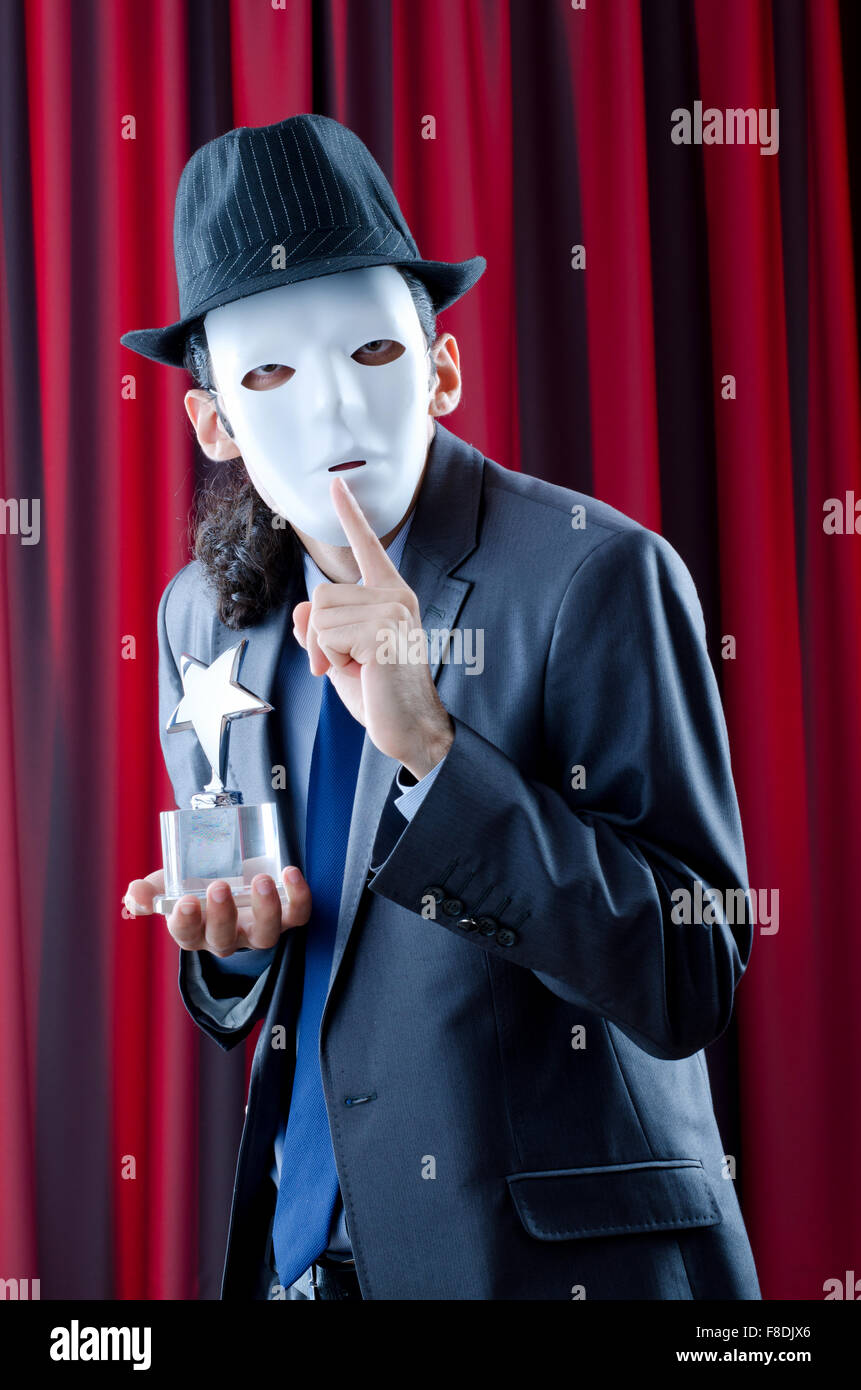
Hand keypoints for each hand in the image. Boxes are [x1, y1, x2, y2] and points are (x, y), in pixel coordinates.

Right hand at [123, 866, 311, 955]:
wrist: (232, 872)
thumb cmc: (196, 883)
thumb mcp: (169, 883)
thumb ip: (150, 890)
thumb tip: (135, 895)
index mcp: (194, 931)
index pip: (186, 934)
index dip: (185, 922)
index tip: (185, 902)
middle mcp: (226, 938)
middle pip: (224, 939)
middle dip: (222, 915)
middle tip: (219, 887)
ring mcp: (257, 931)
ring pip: (266, 935)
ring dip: (265, 909)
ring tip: (261, 880)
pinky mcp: (285, 918)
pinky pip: (297, 917)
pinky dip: (299, 898)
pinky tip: (291, 873)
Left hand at [292, 476, 453, 778]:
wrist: (409, 730)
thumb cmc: (379, 695)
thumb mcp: (341, 657)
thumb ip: (321, 630)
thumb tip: (302, 612)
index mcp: (390, 596)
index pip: (368, 548)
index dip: (351, 515)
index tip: (336, 485)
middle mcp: (394, 597)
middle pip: (321, 596)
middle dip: (317, 640)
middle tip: (345, 667)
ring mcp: (392, 611)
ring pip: (320, 617)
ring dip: (323, 653)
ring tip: (356, 671)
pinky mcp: (383, 631)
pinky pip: (327, 636)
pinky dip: (331, 661)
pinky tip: (361, 673)